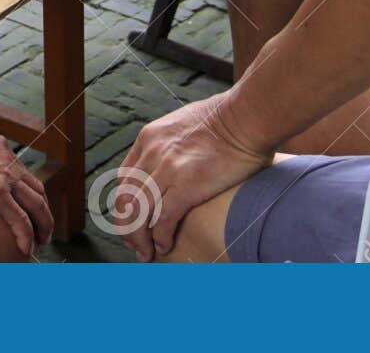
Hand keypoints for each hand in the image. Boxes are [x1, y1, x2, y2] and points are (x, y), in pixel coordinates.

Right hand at [0, 131, 53, 255]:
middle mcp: (7, 159)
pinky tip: (27, 248)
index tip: (30, 208)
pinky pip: (19, 218)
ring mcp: (4, 175)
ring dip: (43, 225)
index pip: (23, 173)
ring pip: (36, 204)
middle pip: (36, 189)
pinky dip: (26, 234)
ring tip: (42, 242)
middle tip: (43, 228)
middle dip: (43, 210)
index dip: (29, 193)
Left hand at [117, 92, 272, 261]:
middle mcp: (151, 153)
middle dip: (127, 227)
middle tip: (135, 244)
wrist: (246, 116)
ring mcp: (167, 169)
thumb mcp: (184, 122)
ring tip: (146, 254)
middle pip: (126, 198)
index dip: (124, 204)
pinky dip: (161, 237)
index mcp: (149, 138)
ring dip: (140, 238)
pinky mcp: (187, 185)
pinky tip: (165, 246)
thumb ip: (173, 142)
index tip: (130, 220)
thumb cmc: (227, 118)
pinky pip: (164, 219)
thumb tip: (179, 160)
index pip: (124, 178)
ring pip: (139, 212)